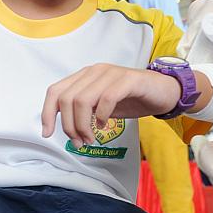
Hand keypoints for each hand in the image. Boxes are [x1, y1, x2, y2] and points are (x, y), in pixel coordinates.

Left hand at [43, 64, 179, 146]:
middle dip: (69, 125)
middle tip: (80, 142)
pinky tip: (105, 125)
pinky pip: (107, 98)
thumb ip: (84, 111)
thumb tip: (66, 128)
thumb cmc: (132, 99)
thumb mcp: (102, 105)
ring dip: (83, 125)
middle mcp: (95, 71)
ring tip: (91, 138)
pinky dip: (102, 116)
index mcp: (85, 76)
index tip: (48, 133)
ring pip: (83, 100)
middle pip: (67, 99)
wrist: (165, 92)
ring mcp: (112, 73)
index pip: (55, 91)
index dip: (47, 113)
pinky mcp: (129, 80)